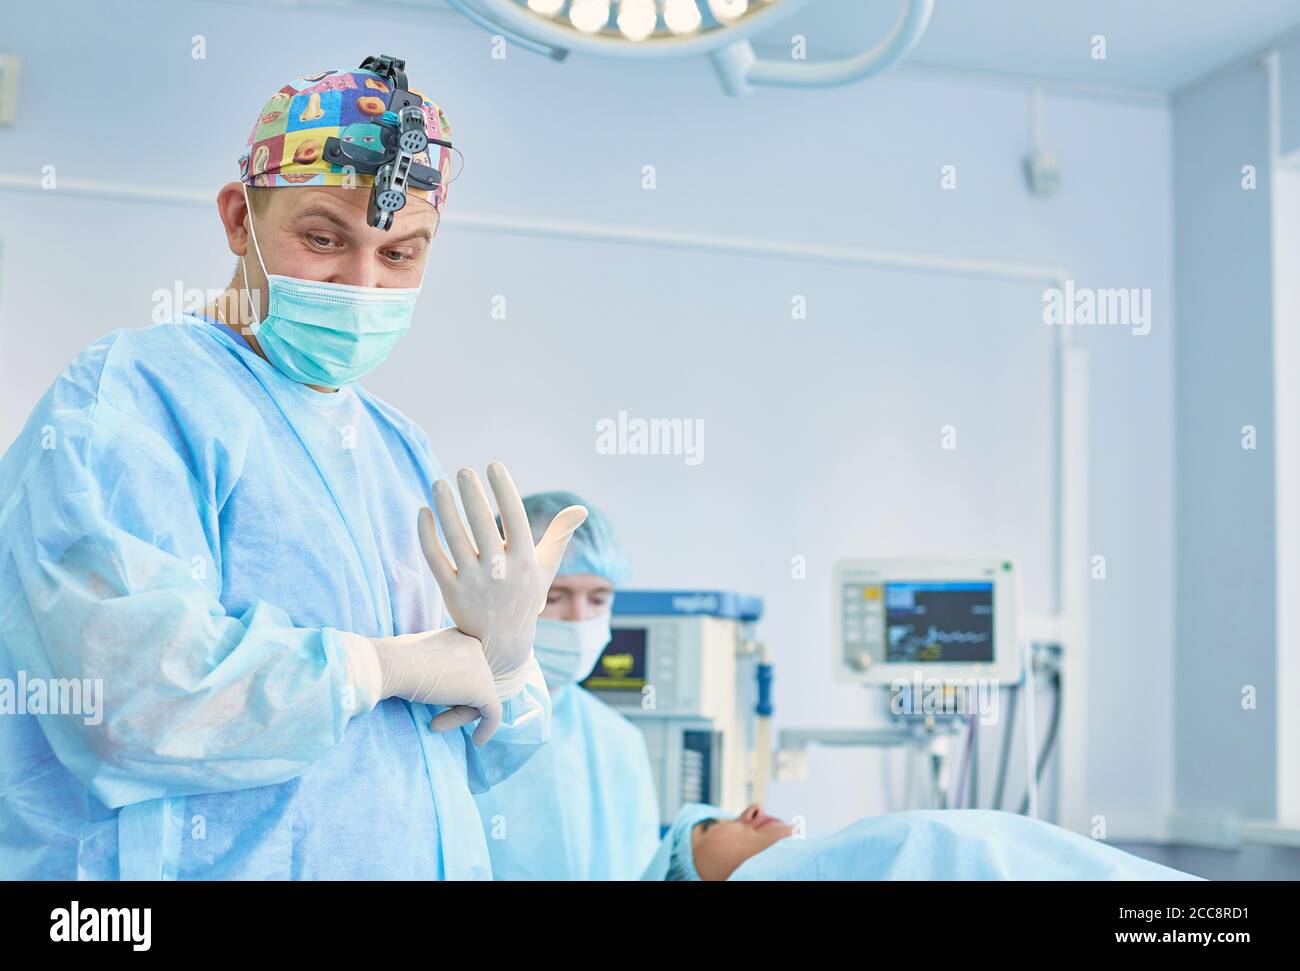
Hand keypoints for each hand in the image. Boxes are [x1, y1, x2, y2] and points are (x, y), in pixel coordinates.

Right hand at [337, 627, 502, 744]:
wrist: (391, 664)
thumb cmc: (393, 662)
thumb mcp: (416, 659)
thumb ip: (433, 668)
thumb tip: (437, 685)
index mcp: (460, 637)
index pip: (464, 669)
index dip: (452, 689)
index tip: (438, 703)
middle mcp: (475, 647)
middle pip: (473, 684)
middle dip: (456, 704)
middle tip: (434, 719)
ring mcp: (481, 667)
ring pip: (479, 699)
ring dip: (459, 716)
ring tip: (434, 725)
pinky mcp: (483, 688)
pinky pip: (493, 713)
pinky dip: (487, 729)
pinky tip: (477, 742)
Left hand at [418, 462, 586, 695]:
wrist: (501, 643)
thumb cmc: (525, 596)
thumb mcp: (545, 568)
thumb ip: (560, 536)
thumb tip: (581, 510)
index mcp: (525, 561)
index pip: (515, 517)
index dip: (504, 489)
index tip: (493, 466)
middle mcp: (500, 571)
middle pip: (482, 525)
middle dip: (471, 494)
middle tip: (463, 471)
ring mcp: (473, 582)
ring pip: (455, 538)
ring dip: (445, 508)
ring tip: (439, 482)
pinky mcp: (451, 592)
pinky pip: (435, 558)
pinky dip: (427, 534)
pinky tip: (425, 511)